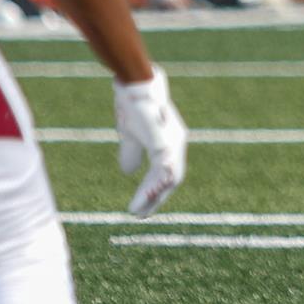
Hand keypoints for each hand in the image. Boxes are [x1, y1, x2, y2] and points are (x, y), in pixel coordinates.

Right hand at [114, 66, 186, 216]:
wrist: (133, 88)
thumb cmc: (133, 108)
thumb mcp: (129, 136)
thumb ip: (131, 153)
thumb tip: (127, 172)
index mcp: (169, 143)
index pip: (167, 173)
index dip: (155, 191)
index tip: (142, 207)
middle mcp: (176, 144)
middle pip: (172, 179)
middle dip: (157, 199)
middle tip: (141, 215)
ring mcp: (173, 143)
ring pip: (169, 178)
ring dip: (153, 197)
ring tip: (139, 213)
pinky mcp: (165, 143)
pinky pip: (162, 171)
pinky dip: (153, 187)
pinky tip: (143, 198)